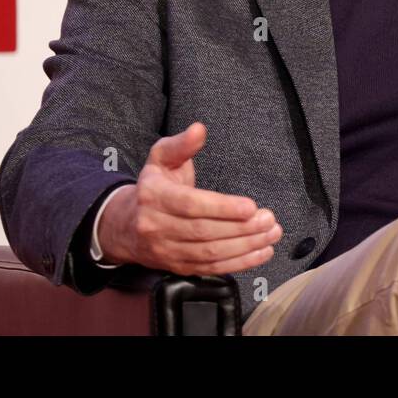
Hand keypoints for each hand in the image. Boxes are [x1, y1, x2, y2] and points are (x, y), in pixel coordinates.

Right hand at [98, 121, 282, 275]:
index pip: (190, 205)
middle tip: (269, 219)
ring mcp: (167, 251)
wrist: (126, 226)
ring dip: (246, 246)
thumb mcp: (161, 158)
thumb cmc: (153, 187)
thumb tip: (199, 129)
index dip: (222, 207)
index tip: (250, 206)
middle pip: (204, 232)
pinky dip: (240, 263)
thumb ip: (181, 144)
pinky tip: (261, 252)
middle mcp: (156, 226)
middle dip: (241, 228)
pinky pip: (212, 268)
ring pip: (210, 253)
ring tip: (271, 234)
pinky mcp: (179, 267)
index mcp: (154, 196)